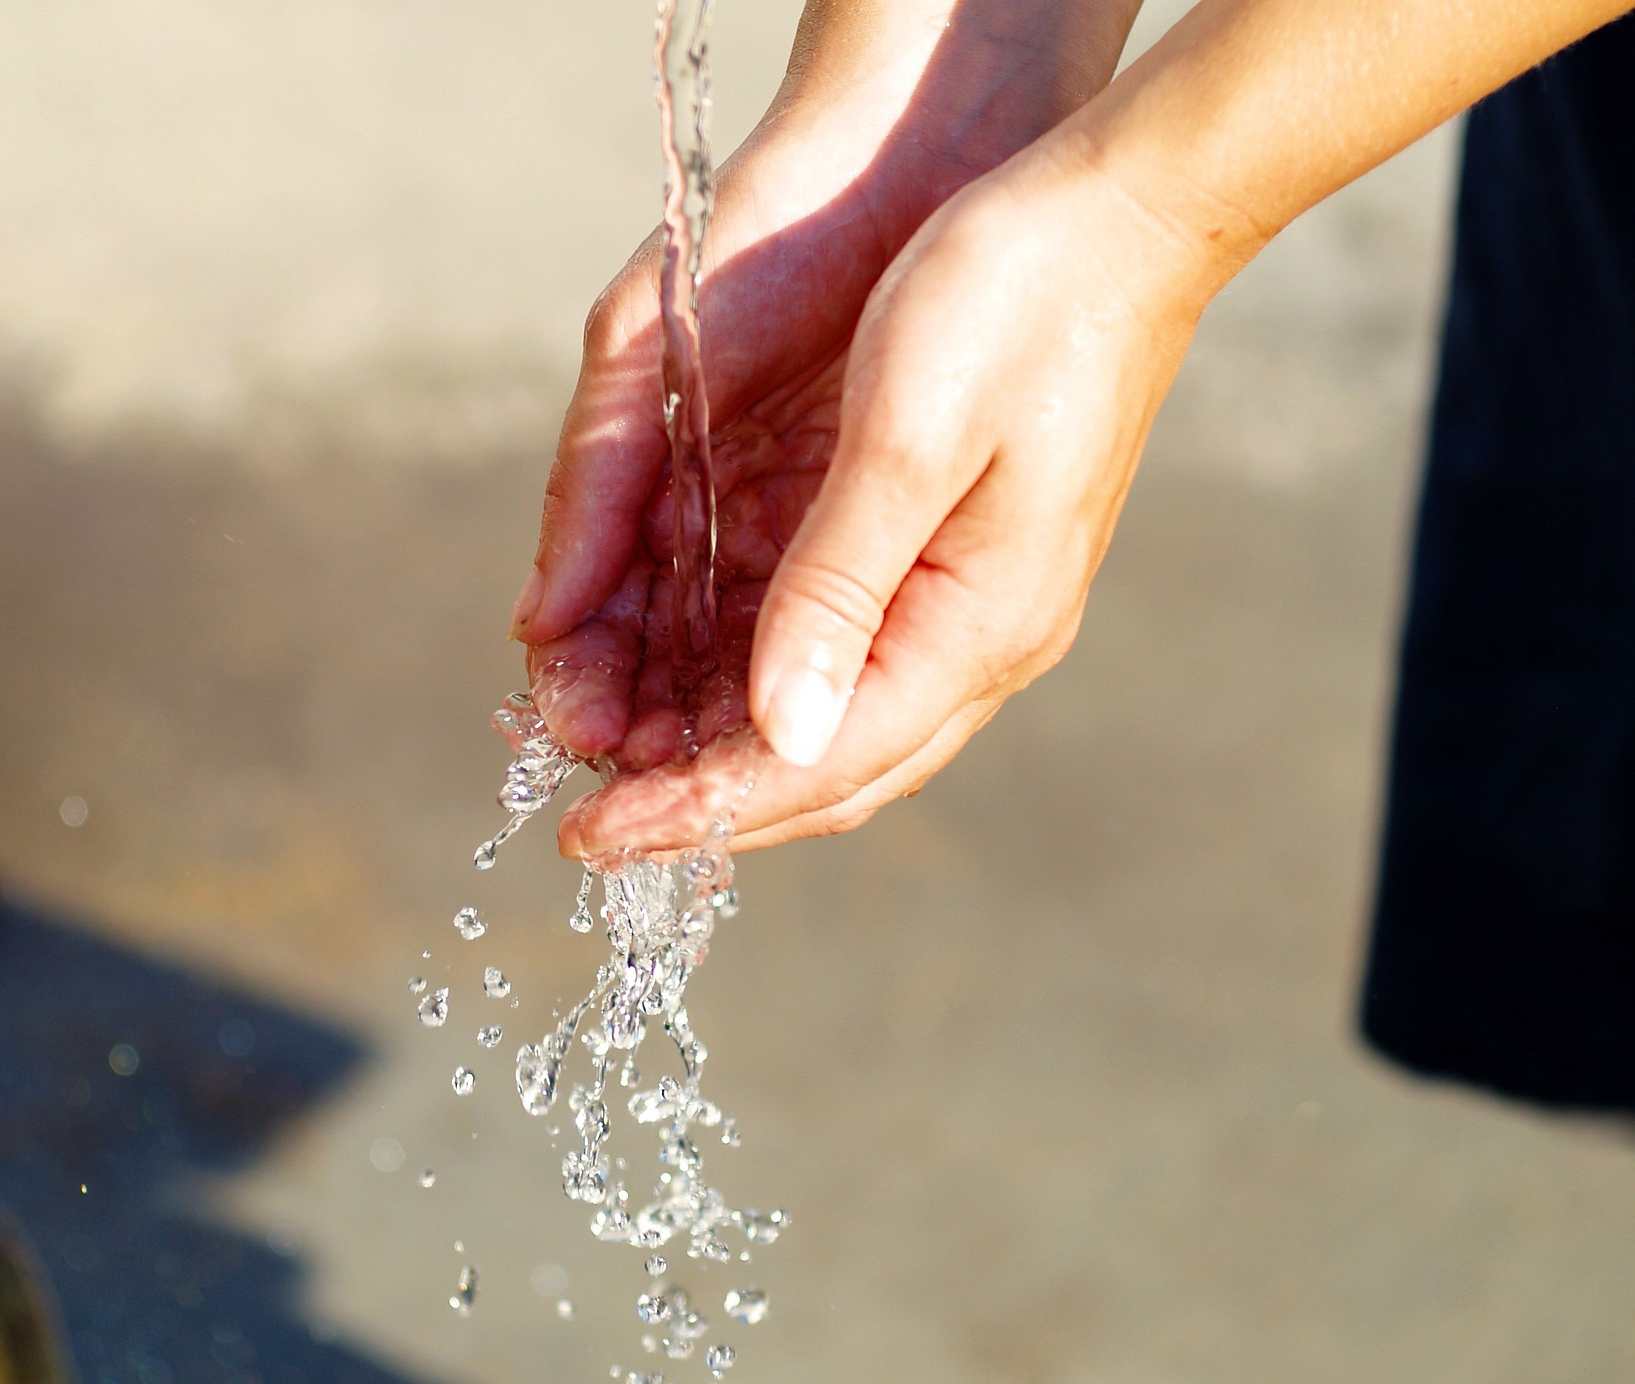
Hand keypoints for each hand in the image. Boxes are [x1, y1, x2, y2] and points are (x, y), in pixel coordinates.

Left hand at [508, 0, 1144, 854]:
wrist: (1122, 215)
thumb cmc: (1015, 300)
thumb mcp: (907, 440)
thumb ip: (837, 592)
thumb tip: (780, 735)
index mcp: (979, 625)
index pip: (820, 765)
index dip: (699, 809)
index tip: (592, 836)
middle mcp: (986, 640)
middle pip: (832, 774)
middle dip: (706, 806)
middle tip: (593, 823)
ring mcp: (981, 608)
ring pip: (840, 730)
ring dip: (729, 757)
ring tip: (623, 765)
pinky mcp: (958, 566)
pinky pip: (853, 669)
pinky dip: (766, 695)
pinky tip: (699, 691)